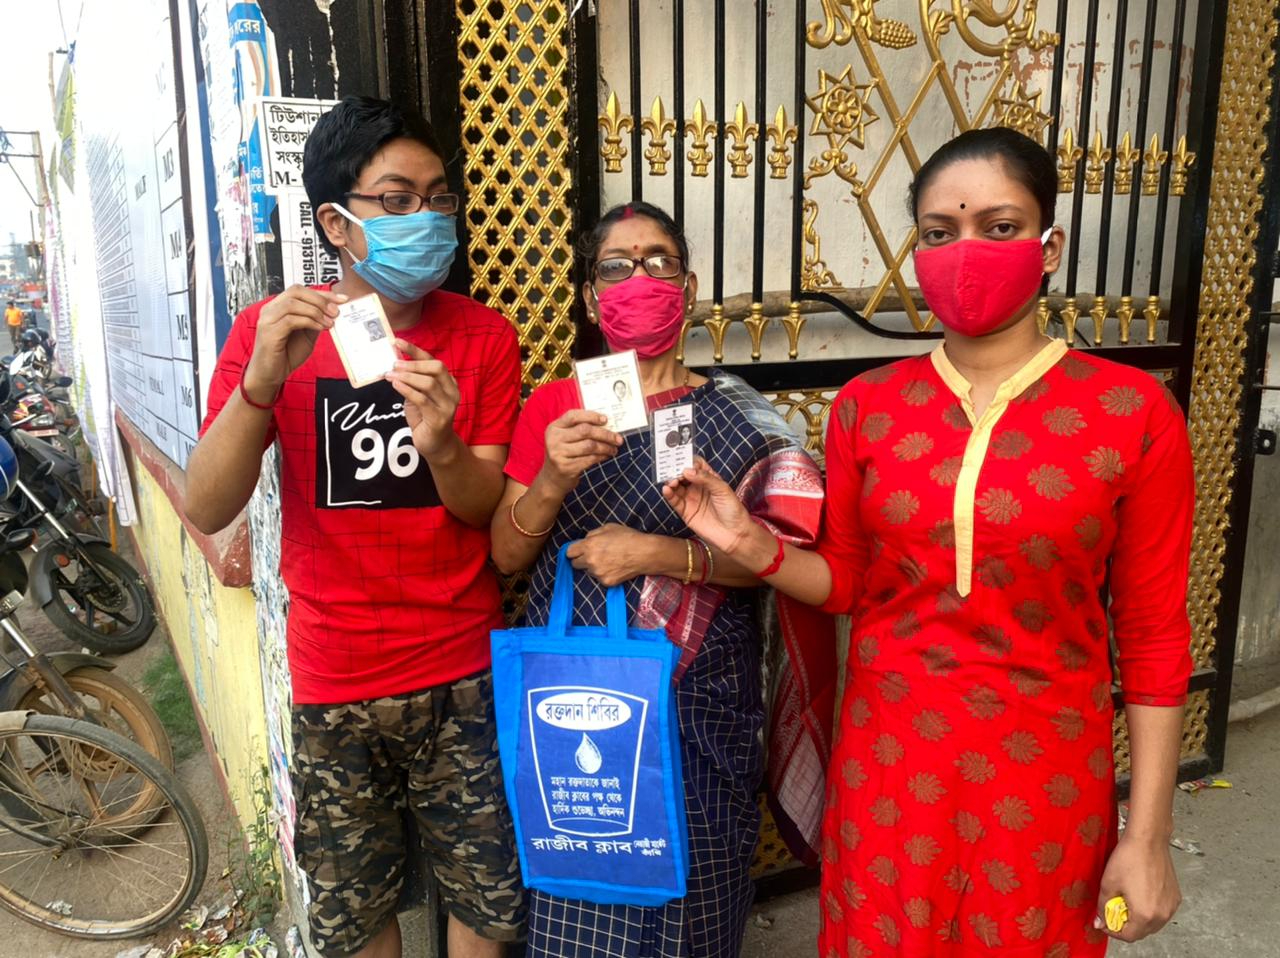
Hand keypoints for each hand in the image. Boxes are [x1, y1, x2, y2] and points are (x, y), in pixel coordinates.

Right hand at [244, 286, 344, 400]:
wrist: (270, 375)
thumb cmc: (286, 355)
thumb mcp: (307, 334)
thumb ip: (315, 320)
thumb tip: (333, 310)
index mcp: (278, 306)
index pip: (300, 291)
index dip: (323, 293)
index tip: (342, 299)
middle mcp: (270, 309)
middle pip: (296, 291)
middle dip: (320, 299)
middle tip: (336, 311)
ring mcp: (267, 320)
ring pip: (293, 303)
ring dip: (316, 311)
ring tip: (329, 322)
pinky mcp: (268, 332)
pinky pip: (291, 320)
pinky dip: (309, 322)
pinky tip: (320, 328)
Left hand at [387, 339, 459, 458]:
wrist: (436, 445)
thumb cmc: (425, 418)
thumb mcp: (418, 396)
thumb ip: (412, 381)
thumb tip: (394, 365)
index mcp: (449, 383)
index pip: (433, 361)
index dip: (415, 350)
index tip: (397, 342)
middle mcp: (452, 392)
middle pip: (436, 368)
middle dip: (413, 364)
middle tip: (394, 364)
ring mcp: (448, 406)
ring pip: (429, 383)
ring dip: (407, 377)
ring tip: (391, 375)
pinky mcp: (439, 419)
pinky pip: (422, 400)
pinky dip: (407, 390)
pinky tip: (395, 385)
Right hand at [539, 410, 622, 494]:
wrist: (552, 478)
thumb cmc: (564, 454)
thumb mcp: (565, 438)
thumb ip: (579, 428)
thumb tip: (607, 424)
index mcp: (554, 427)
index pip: (573, 416)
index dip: (591, 416)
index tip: (605, 419)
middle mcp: (554, 439)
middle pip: (585, 431)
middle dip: (605, 434)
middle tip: (618, 439)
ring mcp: (558, 454)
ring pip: (590, 446)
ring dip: (606, 447)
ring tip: (614, 449)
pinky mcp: (566, 467)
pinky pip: (590, 459)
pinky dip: (602, 457)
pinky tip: (607, 456)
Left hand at [566, 524, 650, 585]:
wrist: (644, 553)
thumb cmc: (628, 537)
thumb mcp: (608, 527)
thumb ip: (592, 534)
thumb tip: (584, 541)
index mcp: (589, 545)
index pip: (569, 552)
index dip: (574, 551)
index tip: (578, 551)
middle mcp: (590, 561)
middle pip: (575, 564)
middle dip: (581, 559)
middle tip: (593, 556)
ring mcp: (598, 573)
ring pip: (588, 571)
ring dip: (593, 567)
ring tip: (608, 560)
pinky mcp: (606, 582)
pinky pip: (599, 578)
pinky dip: (604, 574)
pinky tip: (614, 567)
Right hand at [661, 458, 757, 558]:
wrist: (734, 534)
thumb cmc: (733, 510)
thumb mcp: (722, 489)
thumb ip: (705, 478)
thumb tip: (687, 470)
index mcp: (709, 478)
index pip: (695, 465)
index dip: (689, 462)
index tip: (685, 463)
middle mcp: (698, 487)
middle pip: (683, 474)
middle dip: (676, 471)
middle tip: (674, 471)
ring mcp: (691, 499)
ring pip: (676, 486)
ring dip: (671, 481)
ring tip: (671, 482)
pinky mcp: (685, 512)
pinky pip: (674, 501)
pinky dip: (669, 494)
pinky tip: (667, 489)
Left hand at [1094, 834, 1181, 941]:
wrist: (1148, 840)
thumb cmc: (1129, 858)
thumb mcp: (1107, 884)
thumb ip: (1102, 907)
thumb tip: (1100, 922)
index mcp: (1145, 914)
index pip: (1128, 936)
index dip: (1112, 931)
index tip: (1104, 923)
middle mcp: (1162, 914)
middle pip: (1142, 932)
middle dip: (1125, 926)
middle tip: (1113, 913)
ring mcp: (1171, 906)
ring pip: (1153, 924)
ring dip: (1138, 920)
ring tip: (1125, 903)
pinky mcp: (1175, 896)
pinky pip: (1161, 912)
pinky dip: (1149, 910)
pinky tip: (1139, 896)